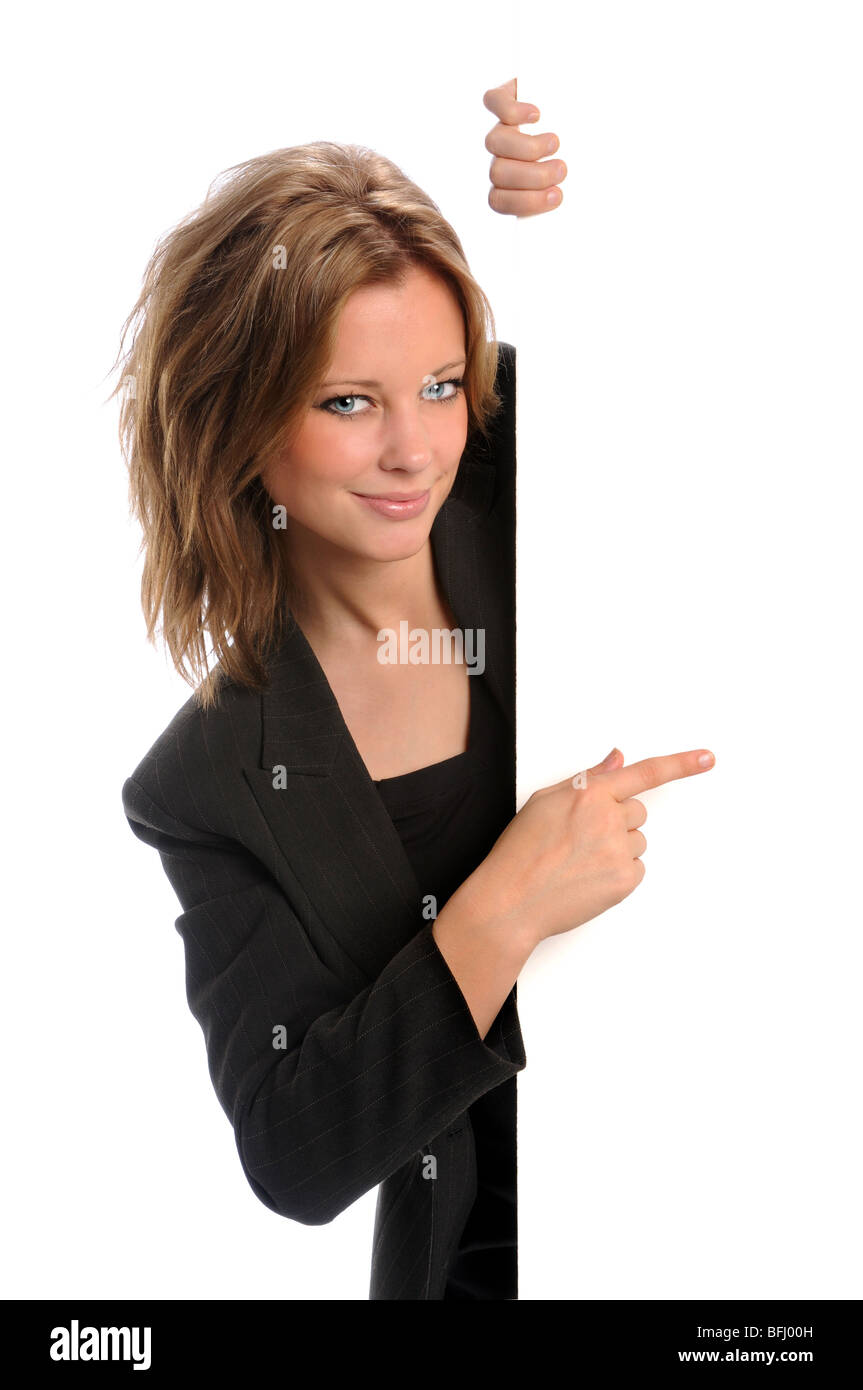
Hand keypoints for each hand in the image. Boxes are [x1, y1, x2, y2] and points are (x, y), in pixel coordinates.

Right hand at [468, 746, 715, 947]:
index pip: (644, 773)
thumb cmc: (521, 850)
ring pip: (636, 841)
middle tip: (580, 839)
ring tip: (579, 862)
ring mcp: (618, 850)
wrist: (511, 900)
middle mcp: (608, 818)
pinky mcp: (625, 880)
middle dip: (616, 821)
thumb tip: (618, 759)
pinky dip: (618, 873)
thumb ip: (587, 778)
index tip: (707, 758)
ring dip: (616, 848)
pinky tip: (588, 878)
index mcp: (588, 793)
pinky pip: (636, 868)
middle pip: (637, 812)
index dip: (681, 764)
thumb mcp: (545, 801)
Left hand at [483, 76, 566, 216]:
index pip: (499, 201)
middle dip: (532, 176)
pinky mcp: (503, 95)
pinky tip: (536, 115)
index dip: (524, 202)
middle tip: (561, 169)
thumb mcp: (579, 177)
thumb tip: (572, 205)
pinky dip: (512, 110)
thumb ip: (572, 195)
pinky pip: (494, 102)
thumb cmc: (581, 149)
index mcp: (510, 183)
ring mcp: (501, 125)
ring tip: (554, 144)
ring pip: (495, 142)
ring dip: (526, 147)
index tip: (556, 196)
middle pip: (498, 173)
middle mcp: (501, 155)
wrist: (577, 100)